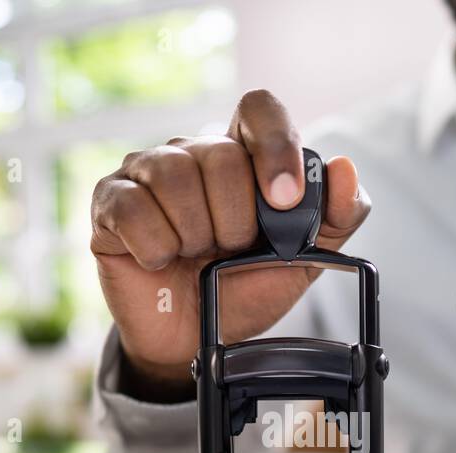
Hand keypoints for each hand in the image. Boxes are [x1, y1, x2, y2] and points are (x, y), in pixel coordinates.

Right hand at [90, 89, 370, 394]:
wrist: (192, 341)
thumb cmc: (242, 290)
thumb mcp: (303, 261)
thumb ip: (336, 217)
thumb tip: (345, 169)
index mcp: (242, 155)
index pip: (259, 108)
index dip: (275, 147)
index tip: (284, 201)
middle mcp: (193, 152)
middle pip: (218, 153)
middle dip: (234, 219)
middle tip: (229, 249)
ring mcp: (147, 172)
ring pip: (174, 175)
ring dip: (194, 233)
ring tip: (195, 256)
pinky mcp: (110, 201)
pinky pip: (133, 207)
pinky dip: (155, 246)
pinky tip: (160, 261)